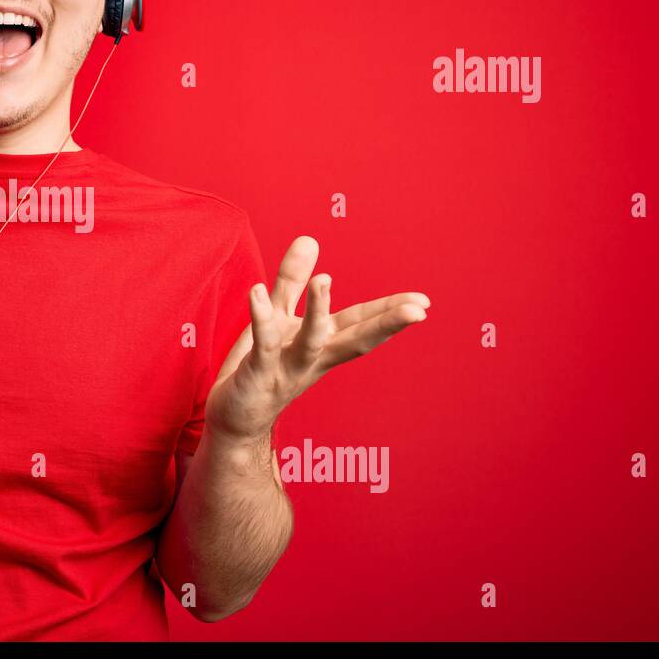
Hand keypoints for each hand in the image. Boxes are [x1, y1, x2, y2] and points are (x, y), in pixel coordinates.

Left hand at [204, 235, 429, 444]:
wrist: (235, 419)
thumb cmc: (261, 368)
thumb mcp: (279, 318)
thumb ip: (291, 281)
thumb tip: (310, 239)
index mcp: (322, 344)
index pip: (361, 323)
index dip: (390, 311)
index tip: (423, 301)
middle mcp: (312, 358)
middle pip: (354, 338)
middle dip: (385, 323)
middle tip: (418, 310)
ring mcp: (288, 368)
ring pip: (311, 340)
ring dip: (318, 311)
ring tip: (324, 279)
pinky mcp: (260, 374)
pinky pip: (264, 343)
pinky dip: (261, 318)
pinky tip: (257, 291)